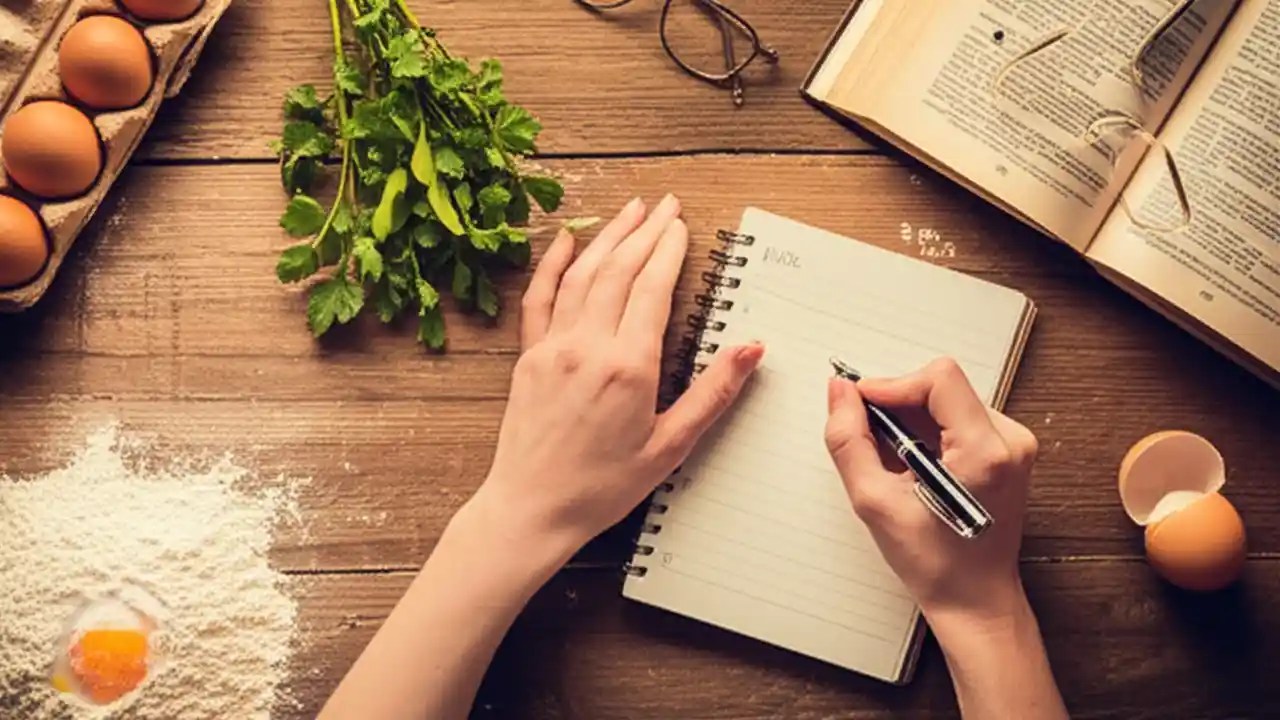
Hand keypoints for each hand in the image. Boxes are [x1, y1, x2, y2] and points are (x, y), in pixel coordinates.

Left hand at [474, 195, 763, 563]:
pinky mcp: (529, 357)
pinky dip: (554, 264)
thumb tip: (750, 349)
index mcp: (628, 368)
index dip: (669, 250)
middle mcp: (588, 347)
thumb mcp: (671, 446)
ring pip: (583, 275)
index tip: (682, 225)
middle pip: (620, 270)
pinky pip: (540, 298)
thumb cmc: (601, 487)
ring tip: (631, 210)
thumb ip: (713, 393)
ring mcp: (553, 348)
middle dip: (646, 231)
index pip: (653, 288)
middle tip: (666, 205)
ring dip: (609, 237)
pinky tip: (566, 241)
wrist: (532, 509)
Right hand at [824, 357, 1037, 630]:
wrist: (975, 599)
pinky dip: (929, 430)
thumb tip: (840, 393)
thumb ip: (849, 440)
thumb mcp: (875, 502)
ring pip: (948, 400)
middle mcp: (1010, 442)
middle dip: (898, 404)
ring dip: (912, 419)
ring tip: (895, 461)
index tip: (860, 402)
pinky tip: (916, 465)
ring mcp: (1014, 445)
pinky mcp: (1009, 451)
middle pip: (942, 387)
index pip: (938, 379)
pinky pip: (960, 417)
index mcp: (985, 453)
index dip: (892, 384)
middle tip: (871, 438)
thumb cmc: (936, 564)